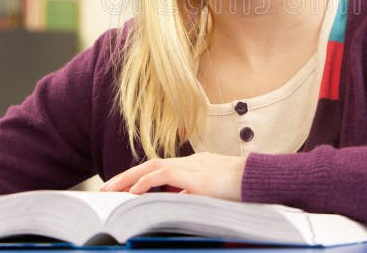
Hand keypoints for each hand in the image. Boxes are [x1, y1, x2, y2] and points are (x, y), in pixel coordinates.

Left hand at [100, 152, 246, 200]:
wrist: (262, 180)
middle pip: (151, 164)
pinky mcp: (197, 177)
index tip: (122, 187)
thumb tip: (176, 204)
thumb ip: (196, 195)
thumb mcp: (214, 193)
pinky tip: (134, 192)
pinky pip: (165, 176)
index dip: (140, 176)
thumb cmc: (243, 189)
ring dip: (129, 178)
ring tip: (111, 190)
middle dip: (126, 176)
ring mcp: (194, 167)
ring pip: (153, 167)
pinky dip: (146, 182)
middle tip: (105, 189)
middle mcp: (191, 162)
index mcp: (195, 165)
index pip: (161, 167)